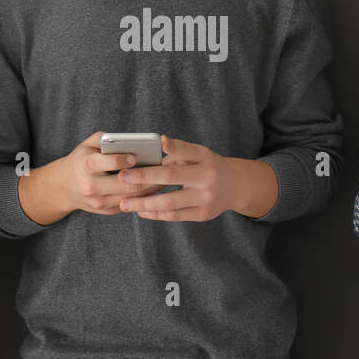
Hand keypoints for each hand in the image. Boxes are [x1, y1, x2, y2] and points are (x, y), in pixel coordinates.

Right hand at [57, 131, 168, 215]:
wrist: (65, 187)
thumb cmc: (82, 160)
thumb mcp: (87, 144)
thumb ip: (106, 139)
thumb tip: (130, 141)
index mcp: (85, 166)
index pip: (105, 163)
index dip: (122, 160)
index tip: (136, 156)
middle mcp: (91, 186)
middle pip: (124, 183)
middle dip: (145, 176)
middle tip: (162, 167)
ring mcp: (99, 202)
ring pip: (131, 196)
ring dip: (151, 188)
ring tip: (165, 177)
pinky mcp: (108, 210)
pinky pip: (131, 203)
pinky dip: (145, 196)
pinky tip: (156, 187)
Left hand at [116, 135, 237, 221]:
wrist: (236, 187)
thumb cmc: (209, 166)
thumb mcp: (200, 154)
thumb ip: (178, 153)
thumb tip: (149, 156)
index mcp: (204, 158)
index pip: (186, 150)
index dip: (172, 146)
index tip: (158, 142)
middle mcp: (207, 177)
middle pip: (171, 177)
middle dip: (144, 177)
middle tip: (122, 178)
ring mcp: (205, 198)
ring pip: (170, 202)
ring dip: (145, 203)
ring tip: (125, 203)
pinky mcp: (203, 214)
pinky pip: (175, 216)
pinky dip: (156, 214)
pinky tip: (141, 212)